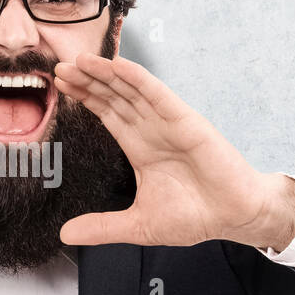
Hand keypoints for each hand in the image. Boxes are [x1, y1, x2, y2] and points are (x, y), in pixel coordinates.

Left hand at [52, 54, 294, 249]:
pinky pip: (157, 95)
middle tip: (60, 66)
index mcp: (139, 148)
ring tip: (80, 59)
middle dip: (88, 81)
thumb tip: (64, 234)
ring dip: (106, 73)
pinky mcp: (186, 121)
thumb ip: (102, 226)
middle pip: (114, 97)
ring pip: (131, 91)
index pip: (107, 114)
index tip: (61, 85)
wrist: (233, 218)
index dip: (85, 97)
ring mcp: (167, 123)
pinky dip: (137, 79)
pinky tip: (118, 66)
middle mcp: (151, 130)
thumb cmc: (195, 217)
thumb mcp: (138, 225)